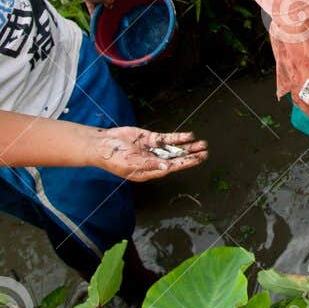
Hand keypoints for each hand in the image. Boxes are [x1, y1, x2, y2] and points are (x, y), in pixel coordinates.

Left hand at [68, 0, 117, 11]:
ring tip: (102, 16)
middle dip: (110, 3)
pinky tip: (93, 16)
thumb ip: (109, 1)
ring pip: (99, 0)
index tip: (124, 1)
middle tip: (113, 11)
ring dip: (100, 7)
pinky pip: (91, 2)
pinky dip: (92, 9)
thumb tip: (111, 4)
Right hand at [91, 127, 207, 181]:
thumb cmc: (113, 159)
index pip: (172, 168)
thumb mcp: (131, 164)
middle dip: (191, 155)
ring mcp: (153, 150)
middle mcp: (154, 161)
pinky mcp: (150, 139)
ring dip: (187, 146)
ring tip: (202, 144)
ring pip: (174, 148)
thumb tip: (167, 168)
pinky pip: (167, 139)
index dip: (186, 163)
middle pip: (177, 158)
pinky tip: (189, 136)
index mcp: (150, 171)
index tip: (198, 159)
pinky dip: (177, 138)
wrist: (102, 145)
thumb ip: (150, 165)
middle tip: (205, 152)